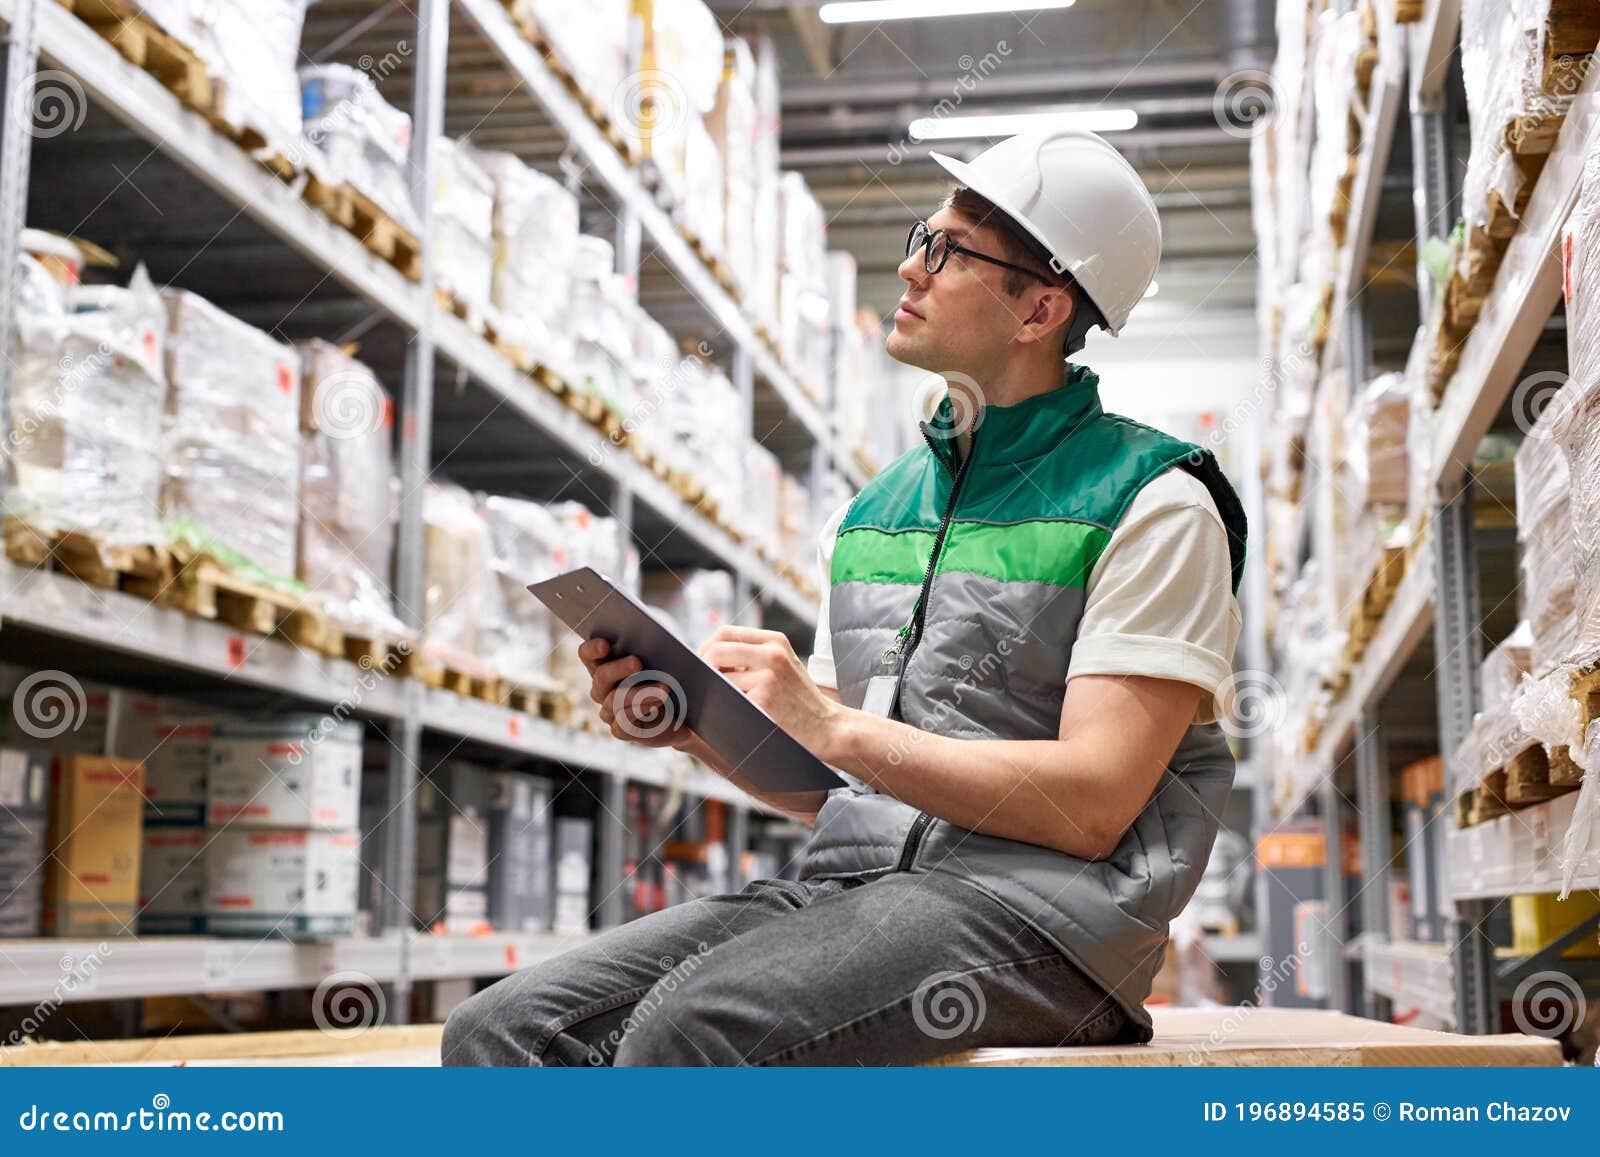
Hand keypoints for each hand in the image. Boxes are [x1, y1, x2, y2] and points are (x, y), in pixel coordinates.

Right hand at [579, 637, 698, 751]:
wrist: (684, 714)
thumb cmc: (671, 679)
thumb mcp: (663, 660)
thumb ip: (651, 649)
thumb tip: (651, 640)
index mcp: (605, 665)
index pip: (588, 655)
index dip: (592, 649)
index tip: (605, 644)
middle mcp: (602, 688)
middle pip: (601, 676)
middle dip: (618, 668)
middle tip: (637, 662)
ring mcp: (609, 711)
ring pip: (614, 699)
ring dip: (640, 692)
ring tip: (663, 688)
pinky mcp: (620, 730)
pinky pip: (623, 721)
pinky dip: (642, 709)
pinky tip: (659, 701)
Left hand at [698, 625, 841, 759]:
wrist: (828, 727)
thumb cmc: (801, 701)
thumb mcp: (783, 666)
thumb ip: (752, 656)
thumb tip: (707, 658)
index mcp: (775, 641)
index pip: (724, 633)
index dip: (706, 648)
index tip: (703, 666)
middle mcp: (773, 653)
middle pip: (715, 651)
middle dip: (703, 669)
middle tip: (704, 686)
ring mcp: (768, 676)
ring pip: (719, 677)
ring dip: (715, 691)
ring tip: (724, 702)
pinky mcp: (764, 699)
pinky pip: (729, 698)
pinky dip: (725, 707)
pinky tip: (735, 714)